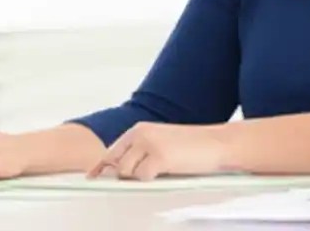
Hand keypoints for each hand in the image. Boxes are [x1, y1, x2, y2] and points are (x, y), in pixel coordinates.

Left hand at [87, 122, 228, 180]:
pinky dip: (153, 180)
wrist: (217, 143)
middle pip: (115, 163)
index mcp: (139, 129)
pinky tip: (168, 172)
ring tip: (161, 172)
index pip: (111, 151)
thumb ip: (141, 153)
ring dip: (141, 177)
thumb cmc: (193, 146)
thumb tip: (121, 172)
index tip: (92, 177)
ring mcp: (149, 144)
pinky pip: (143, 177)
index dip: (101, 167)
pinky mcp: (159, 157)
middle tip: (140, 178)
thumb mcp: (161, 143)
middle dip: (123, 176)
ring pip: (127, 172)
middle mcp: (141, 134)